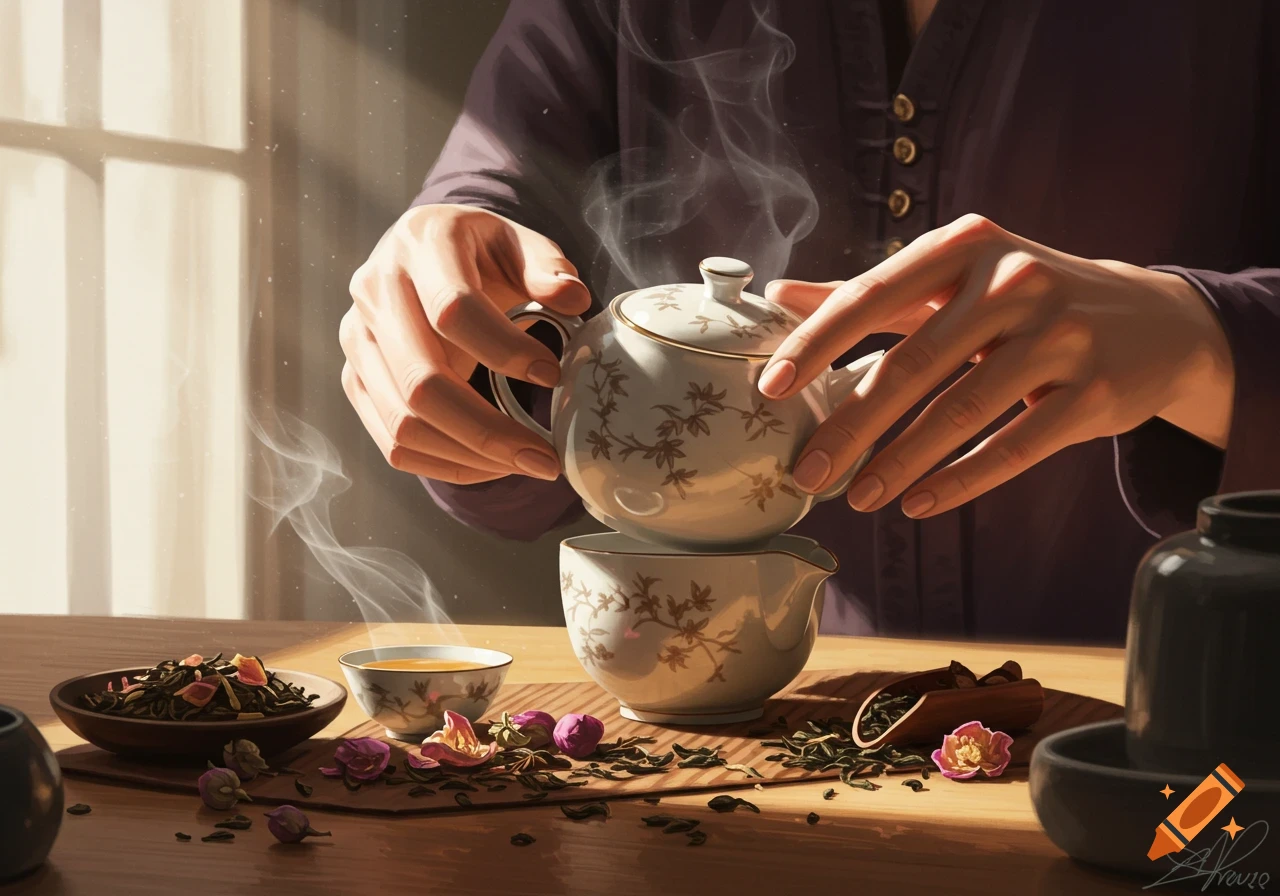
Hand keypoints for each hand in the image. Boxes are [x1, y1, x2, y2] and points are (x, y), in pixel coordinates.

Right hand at [341, 204, 589, 483]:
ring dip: (469, 457)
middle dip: (488, 430)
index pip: (452, 309)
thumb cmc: (480, 253)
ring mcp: (358, 340)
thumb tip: (574, 298)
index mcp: (420, 245)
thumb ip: (548, 267)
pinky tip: (490, 466)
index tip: (552, 375)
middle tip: (543, 457)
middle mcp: (375, 292)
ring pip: (403, 421)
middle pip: (421, 381)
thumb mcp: (518, 243)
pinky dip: (444, 464)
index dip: (505, 350)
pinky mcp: (355, 378)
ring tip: (524, 464)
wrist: (424, 252)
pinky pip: (392, 442)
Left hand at [757, 214, 1233, 517]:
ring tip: (855, 497)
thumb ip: (874, 290)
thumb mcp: (957, 276)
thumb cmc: (1028, 298)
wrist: (1155, 319)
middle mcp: (1015, 281)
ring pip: (960, 411)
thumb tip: (780, 292)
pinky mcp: (1097, 392)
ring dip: (899, 462)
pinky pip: (1014, 446)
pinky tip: (917, 503)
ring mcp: (1061, 336)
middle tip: (805, 471)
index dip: (817, 342)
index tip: (770, 387)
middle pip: (913, 363)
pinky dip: (960, 481)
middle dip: (850, 425)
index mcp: (967, 246)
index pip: (873, 294)